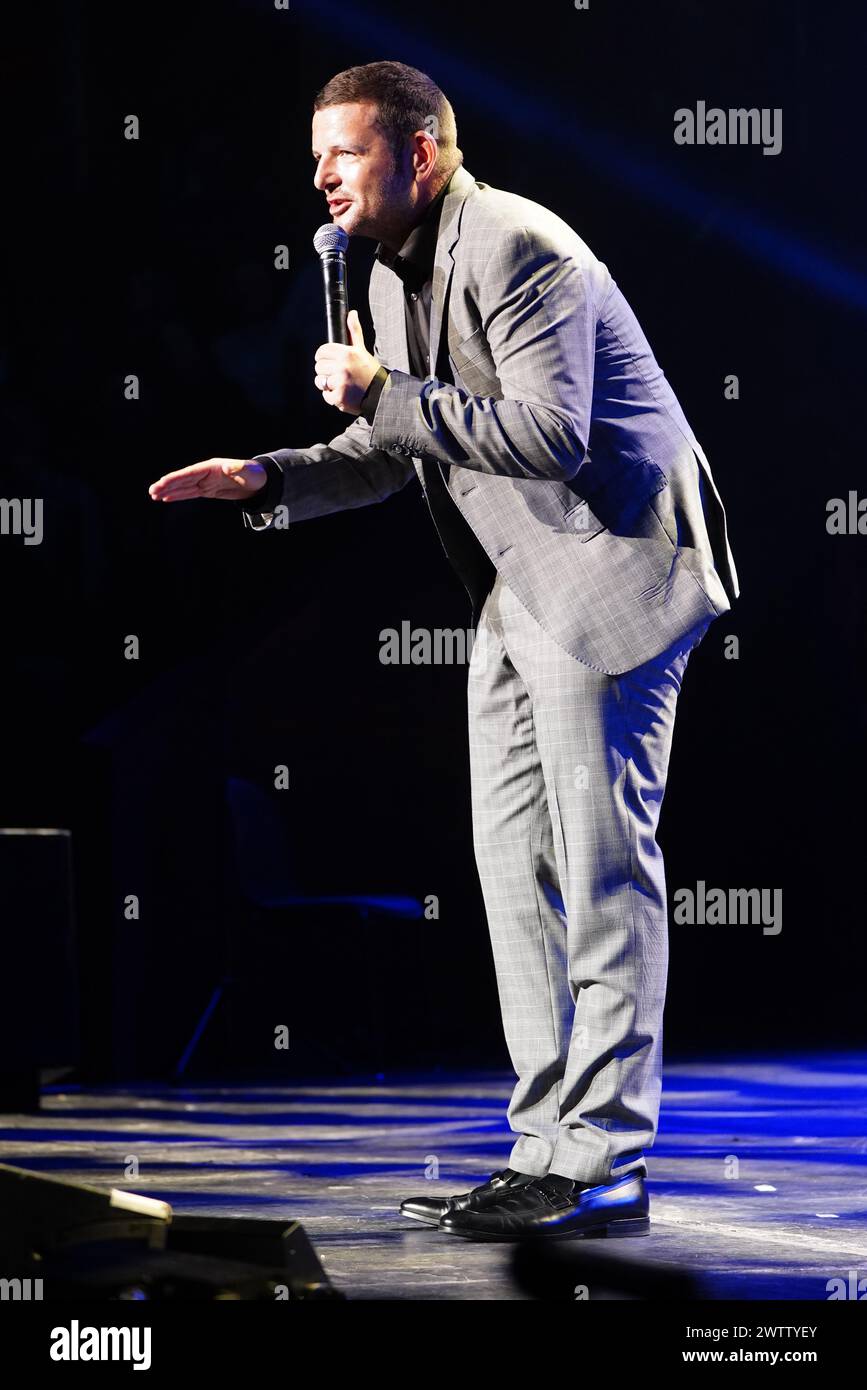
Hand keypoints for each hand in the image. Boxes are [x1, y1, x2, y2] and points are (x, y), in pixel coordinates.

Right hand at [148, 458, 267, 502]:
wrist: (260, 482)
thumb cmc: (255, 475)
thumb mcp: (249, 472)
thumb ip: (238, 469)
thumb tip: (229, 467)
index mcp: (212, 467)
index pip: (190, 473)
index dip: (176, 478)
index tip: (162, 483)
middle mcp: (206, 473)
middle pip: (183, 480)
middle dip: (167, 485)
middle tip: (151, 491)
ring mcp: (206, 482)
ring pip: (184, 487)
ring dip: (169, 491)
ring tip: (153, 495)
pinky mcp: (208, 490)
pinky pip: (190, 493)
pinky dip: (178, 495)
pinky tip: (166, 498)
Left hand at [314, 309, 380, 413]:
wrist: (380, 394)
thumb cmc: (370, 371)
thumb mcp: (362, 350)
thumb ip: (354, 331)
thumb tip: (352, 313)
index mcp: (346, 354)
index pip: (321, 351)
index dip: (323, 356)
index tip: (328, 361)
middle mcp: (342, 367)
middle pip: (318, 366)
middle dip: (325, 370)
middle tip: (337, 374)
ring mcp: (340, 383)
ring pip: (319, 380)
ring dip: (326, 383)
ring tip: (339, 383)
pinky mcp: (339, 397)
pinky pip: (325, 395)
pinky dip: (332, 396)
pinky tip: (343, 393)